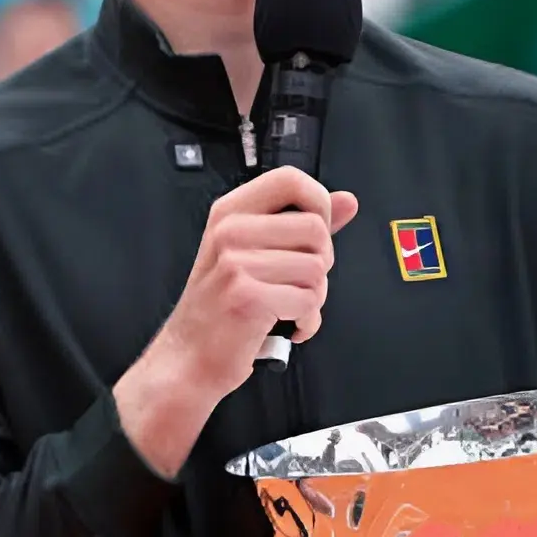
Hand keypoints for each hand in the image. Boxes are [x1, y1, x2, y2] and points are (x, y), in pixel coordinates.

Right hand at [115, 167, 359, 476]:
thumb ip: (303, 224)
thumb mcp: (256, 254)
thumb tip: (347, 202)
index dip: (318, 202)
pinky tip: (286, 325)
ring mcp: (235, 262)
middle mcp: (230, 231)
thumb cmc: (223, 307)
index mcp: (231, 212)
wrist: (189, 357)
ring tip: (288, 306)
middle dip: (321, 263)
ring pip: (317, 268)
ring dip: (315, 297)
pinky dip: (308, 321)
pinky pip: (309, 301)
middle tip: (296, 283)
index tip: (316, 233)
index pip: (291, 180)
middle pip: (316, 228)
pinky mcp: (246, 296)